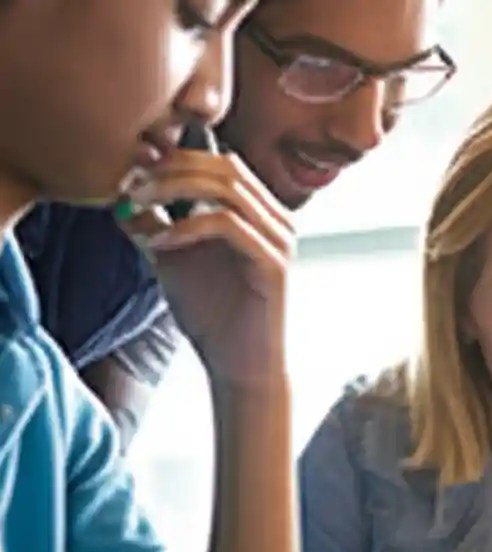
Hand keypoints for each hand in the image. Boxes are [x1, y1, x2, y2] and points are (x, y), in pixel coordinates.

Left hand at [120, 149, 294, 389]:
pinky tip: (160, 241)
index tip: (134, 173)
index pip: (222, 163)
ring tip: (140, 203)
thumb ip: (156, 225)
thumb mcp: (173, 260)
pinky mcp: (274, 264)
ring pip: (229, 188)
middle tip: (134, 185)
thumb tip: (124, 193)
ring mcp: (280, 240)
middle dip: (173, 168)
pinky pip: (229, 225)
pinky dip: (187, 226)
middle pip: (227, 167)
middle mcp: (278, 220)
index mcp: (260, 214)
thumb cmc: (212, 315)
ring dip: (175, 189)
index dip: (177, 159)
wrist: (239, 365)